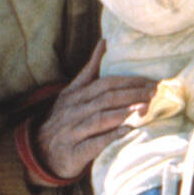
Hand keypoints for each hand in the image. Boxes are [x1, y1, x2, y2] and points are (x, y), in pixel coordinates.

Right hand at [31, 39, 155, 181]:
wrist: (40, 152)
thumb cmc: (64, 118)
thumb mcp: (72, 92)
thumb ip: (90, 70)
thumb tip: (105, 42)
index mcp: (76, 95)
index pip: (105, 83)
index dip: (128, 81)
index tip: (150, 81)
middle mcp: (74, 111)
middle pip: (105, 99)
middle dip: (131, 94)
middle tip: (153, 93)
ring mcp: (72, 131)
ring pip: (99, 119)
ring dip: (123, 113)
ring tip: (143, 108)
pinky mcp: (73, 152)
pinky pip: (93, 144)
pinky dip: (110, 137)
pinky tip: (127, 132)